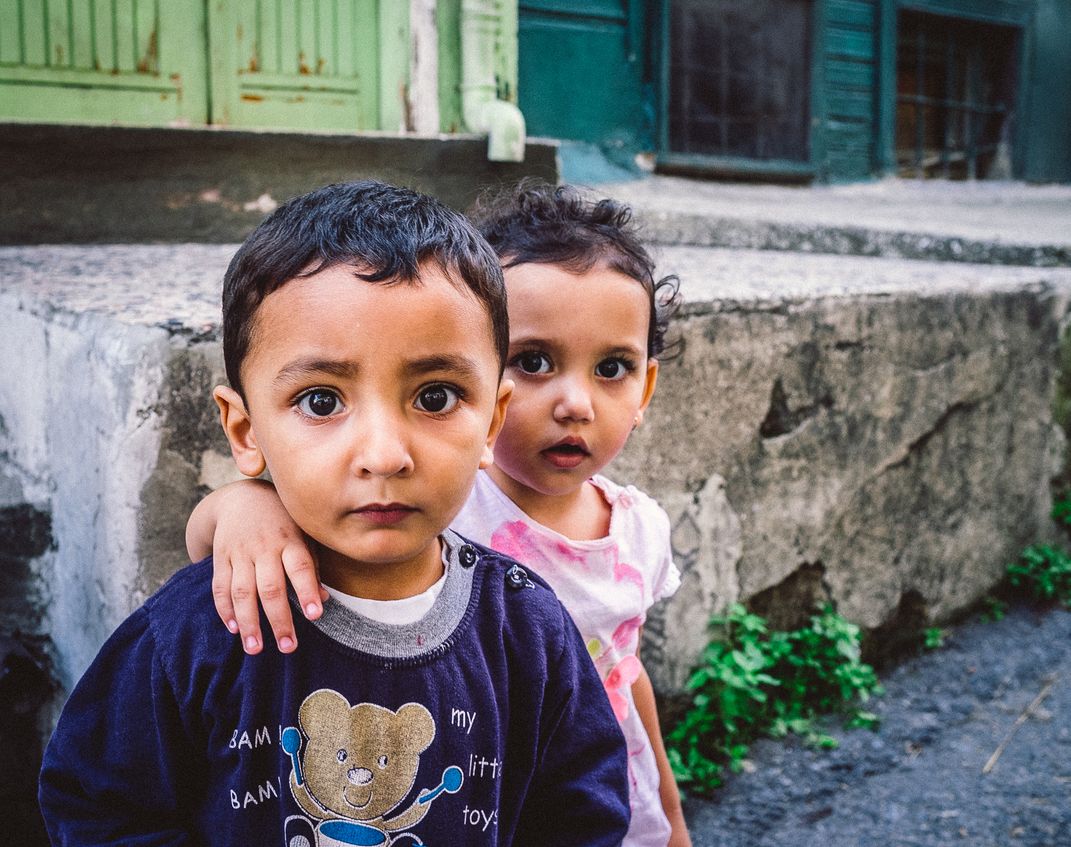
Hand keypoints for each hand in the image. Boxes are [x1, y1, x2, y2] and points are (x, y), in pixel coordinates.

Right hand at [195, 479, 326, 652]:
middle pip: (271, 587)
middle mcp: (264, 547)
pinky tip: (234, 628)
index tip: (315, 615)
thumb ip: (312, 566)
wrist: (241, 498)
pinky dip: (225, 609)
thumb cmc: (283, 522)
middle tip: (288, 647)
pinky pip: (220, 586)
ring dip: (249, 622)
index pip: (301, 567)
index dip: (307, 591)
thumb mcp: (303, 535)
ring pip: (242, 591)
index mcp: (291, 540)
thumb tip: (324, 599)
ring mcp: (240, 553)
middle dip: (279, 619)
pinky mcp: (220, 558)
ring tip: (255, 648)